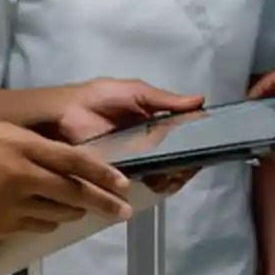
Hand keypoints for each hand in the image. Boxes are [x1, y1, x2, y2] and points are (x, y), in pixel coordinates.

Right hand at [0, 121, 132, 241]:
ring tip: (84, 208)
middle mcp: (23, 179)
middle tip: (122, 209)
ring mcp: (13, 208)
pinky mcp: (3, 229)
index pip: (74, 161)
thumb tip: (63, 156)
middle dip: (103, 203)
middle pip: (74, 194)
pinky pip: (38, 227)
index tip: (123, 183)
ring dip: (76, 211)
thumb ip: (33, 141)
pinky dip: (49, 221)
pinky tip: (49, 215)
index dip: (102, 174)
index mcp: (23, 148)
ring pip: (59, 214)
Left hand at [57, 79, 204, 196]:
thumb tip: (200, 100)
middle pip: (180, 158)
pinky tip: (163, 178)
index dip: (199, 140)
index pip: (184, 136)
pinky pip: (147, 183)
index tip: (210, 141)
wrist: (64, 113)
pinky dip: (161, 182)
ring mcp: (138, 162)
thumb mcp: (135, 92)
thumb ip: (165, 100)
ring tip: (178, 169)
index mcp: (153, 123)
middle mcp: (149, 145)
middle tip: (193, 159)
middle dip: (190, 161)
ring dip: (178, 173)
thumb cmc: (98, 99)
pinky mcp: (123, 177)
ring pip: (167, 172)